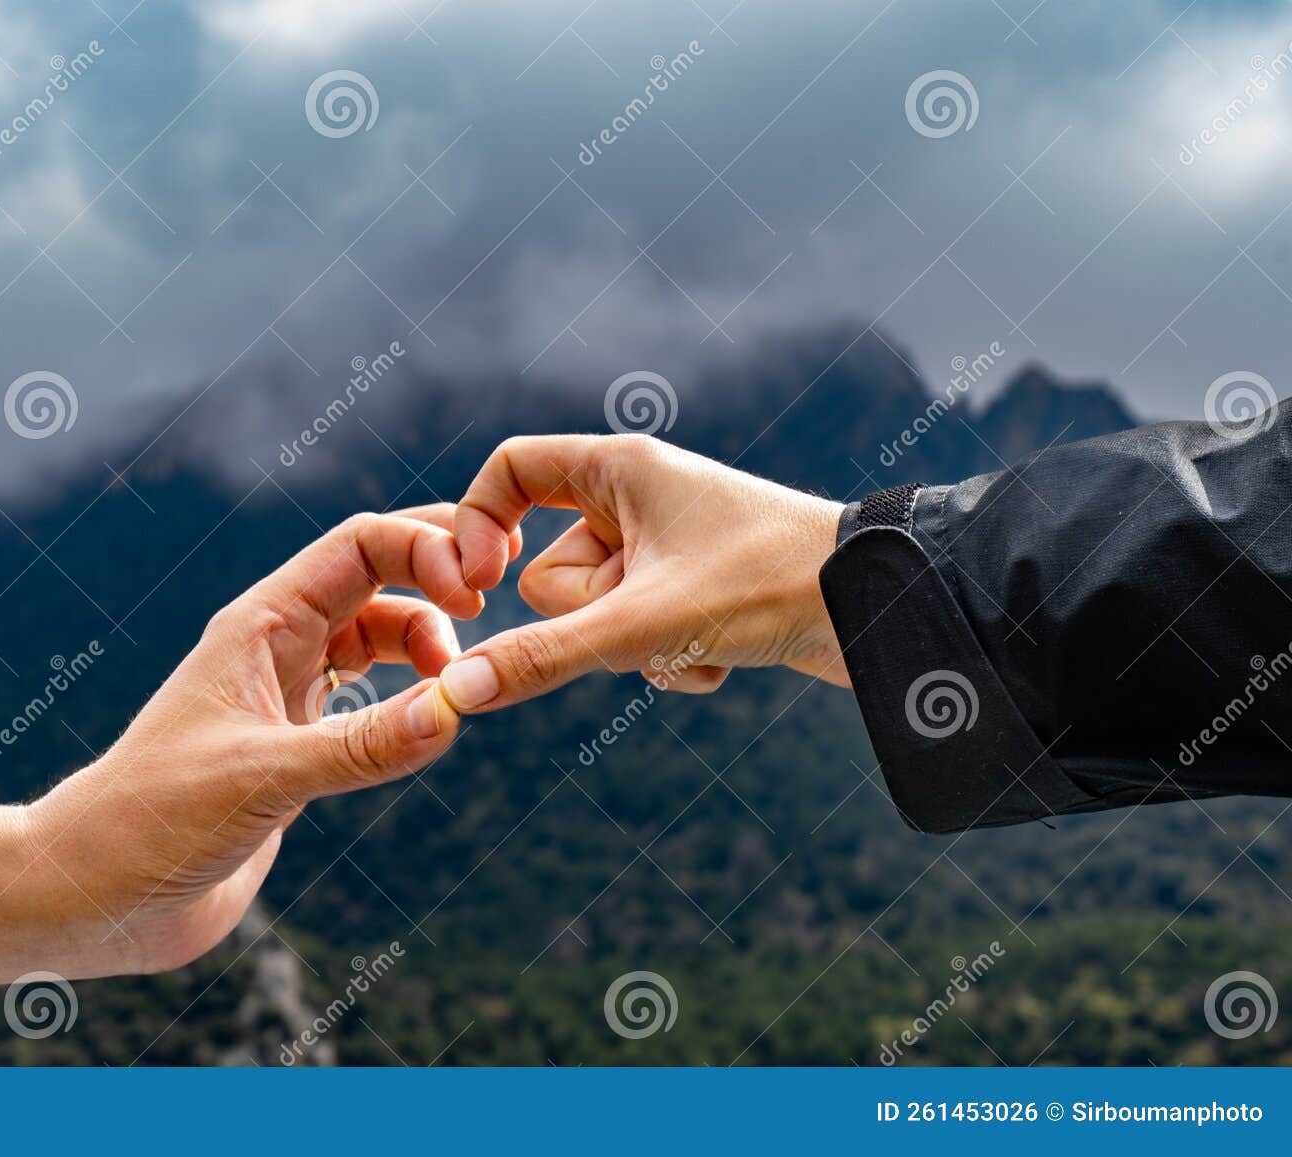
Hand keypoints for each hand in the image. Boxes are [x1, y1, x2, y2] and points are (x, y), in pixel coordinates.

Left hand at [0, 505, 516, 988]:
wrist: (98, 897)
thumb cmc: (151, 824)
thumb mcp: (262, 780)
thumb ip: (361, 747)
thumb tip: (456, 710)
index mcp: (261, 624)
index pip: (360, 546)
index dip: (427, 550)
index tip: (478, 597)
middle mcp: (278, 646)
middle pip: (379, 577)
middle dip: (438, 580)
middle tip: (497, 610)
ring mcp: (289, 694)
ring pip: (381, 635)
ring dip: (429, 644)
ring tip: (460, 688)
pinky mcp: (296, 746)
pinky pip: (372, 696)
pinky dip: (412, 695)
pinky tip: (436, 721)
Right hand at [435, 434, 846, 714]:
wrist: (882, 610)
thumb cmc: (769, 585)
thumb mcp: (641, 624)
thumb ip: (542, 657)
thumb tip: (458, 691)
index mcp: (620, 467)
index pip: (511, 470)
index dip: (477, 524)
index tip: (479, 586)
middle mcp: (638, 499)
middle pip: (549, 573)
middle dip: (596, 617)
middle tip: (656, 614)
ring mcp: (663, 550)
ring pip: (594, 618)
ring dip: (639, 649)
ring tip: (703, 637)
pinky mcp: (692, 593)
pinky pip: (637, 638)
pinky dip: (672, 658)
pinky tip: (726, 656)